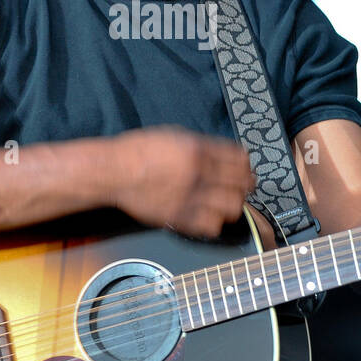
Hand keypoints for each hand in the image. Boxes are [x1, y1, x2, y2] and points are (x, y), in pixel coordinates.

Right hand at [108, 126, 255, 239]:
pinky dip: (215, 221)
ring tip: (226, 201)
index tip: (244, 167)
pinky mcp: (180, 218)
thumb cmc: (139, 150)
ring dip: (233, 203)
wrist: (115, 172)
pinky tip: (209, 214)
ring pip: (232, 207)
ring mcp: (190, 198)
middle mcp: (199, 174)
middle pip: (242, 184)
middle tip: (242, 186)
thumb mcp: (174, 135)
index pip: (240, 159)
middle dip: (245, 184)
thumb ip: (202, 145)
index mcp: (198, 150)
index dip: (246, 164)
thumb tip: (223, 154)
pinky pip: (212, 226)